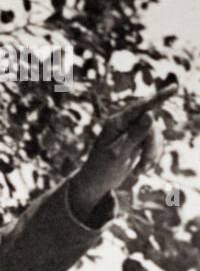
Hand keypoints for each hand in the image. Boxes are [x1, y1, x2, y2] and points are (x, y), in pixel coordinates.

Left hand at [69, 81, 175, 219]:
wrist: (96, 183)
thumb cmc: (101, 169)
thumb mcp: (118, 153)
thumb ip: (135, 134)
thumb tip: (150, 114)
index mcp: (117, 122)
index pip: (141, 107)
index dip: (159, 97)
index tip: (175, 87)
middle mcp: (126, 123)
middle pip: (151, 126)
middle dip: (152, 146)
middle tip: (144, 166)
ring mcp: (133, 131)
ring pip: (155, 136)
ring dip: (152, 154)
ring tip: (140, 171)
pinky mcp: (138, 140)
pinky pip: (154, 144)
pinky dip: (151, 158)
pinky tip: (141, 170)